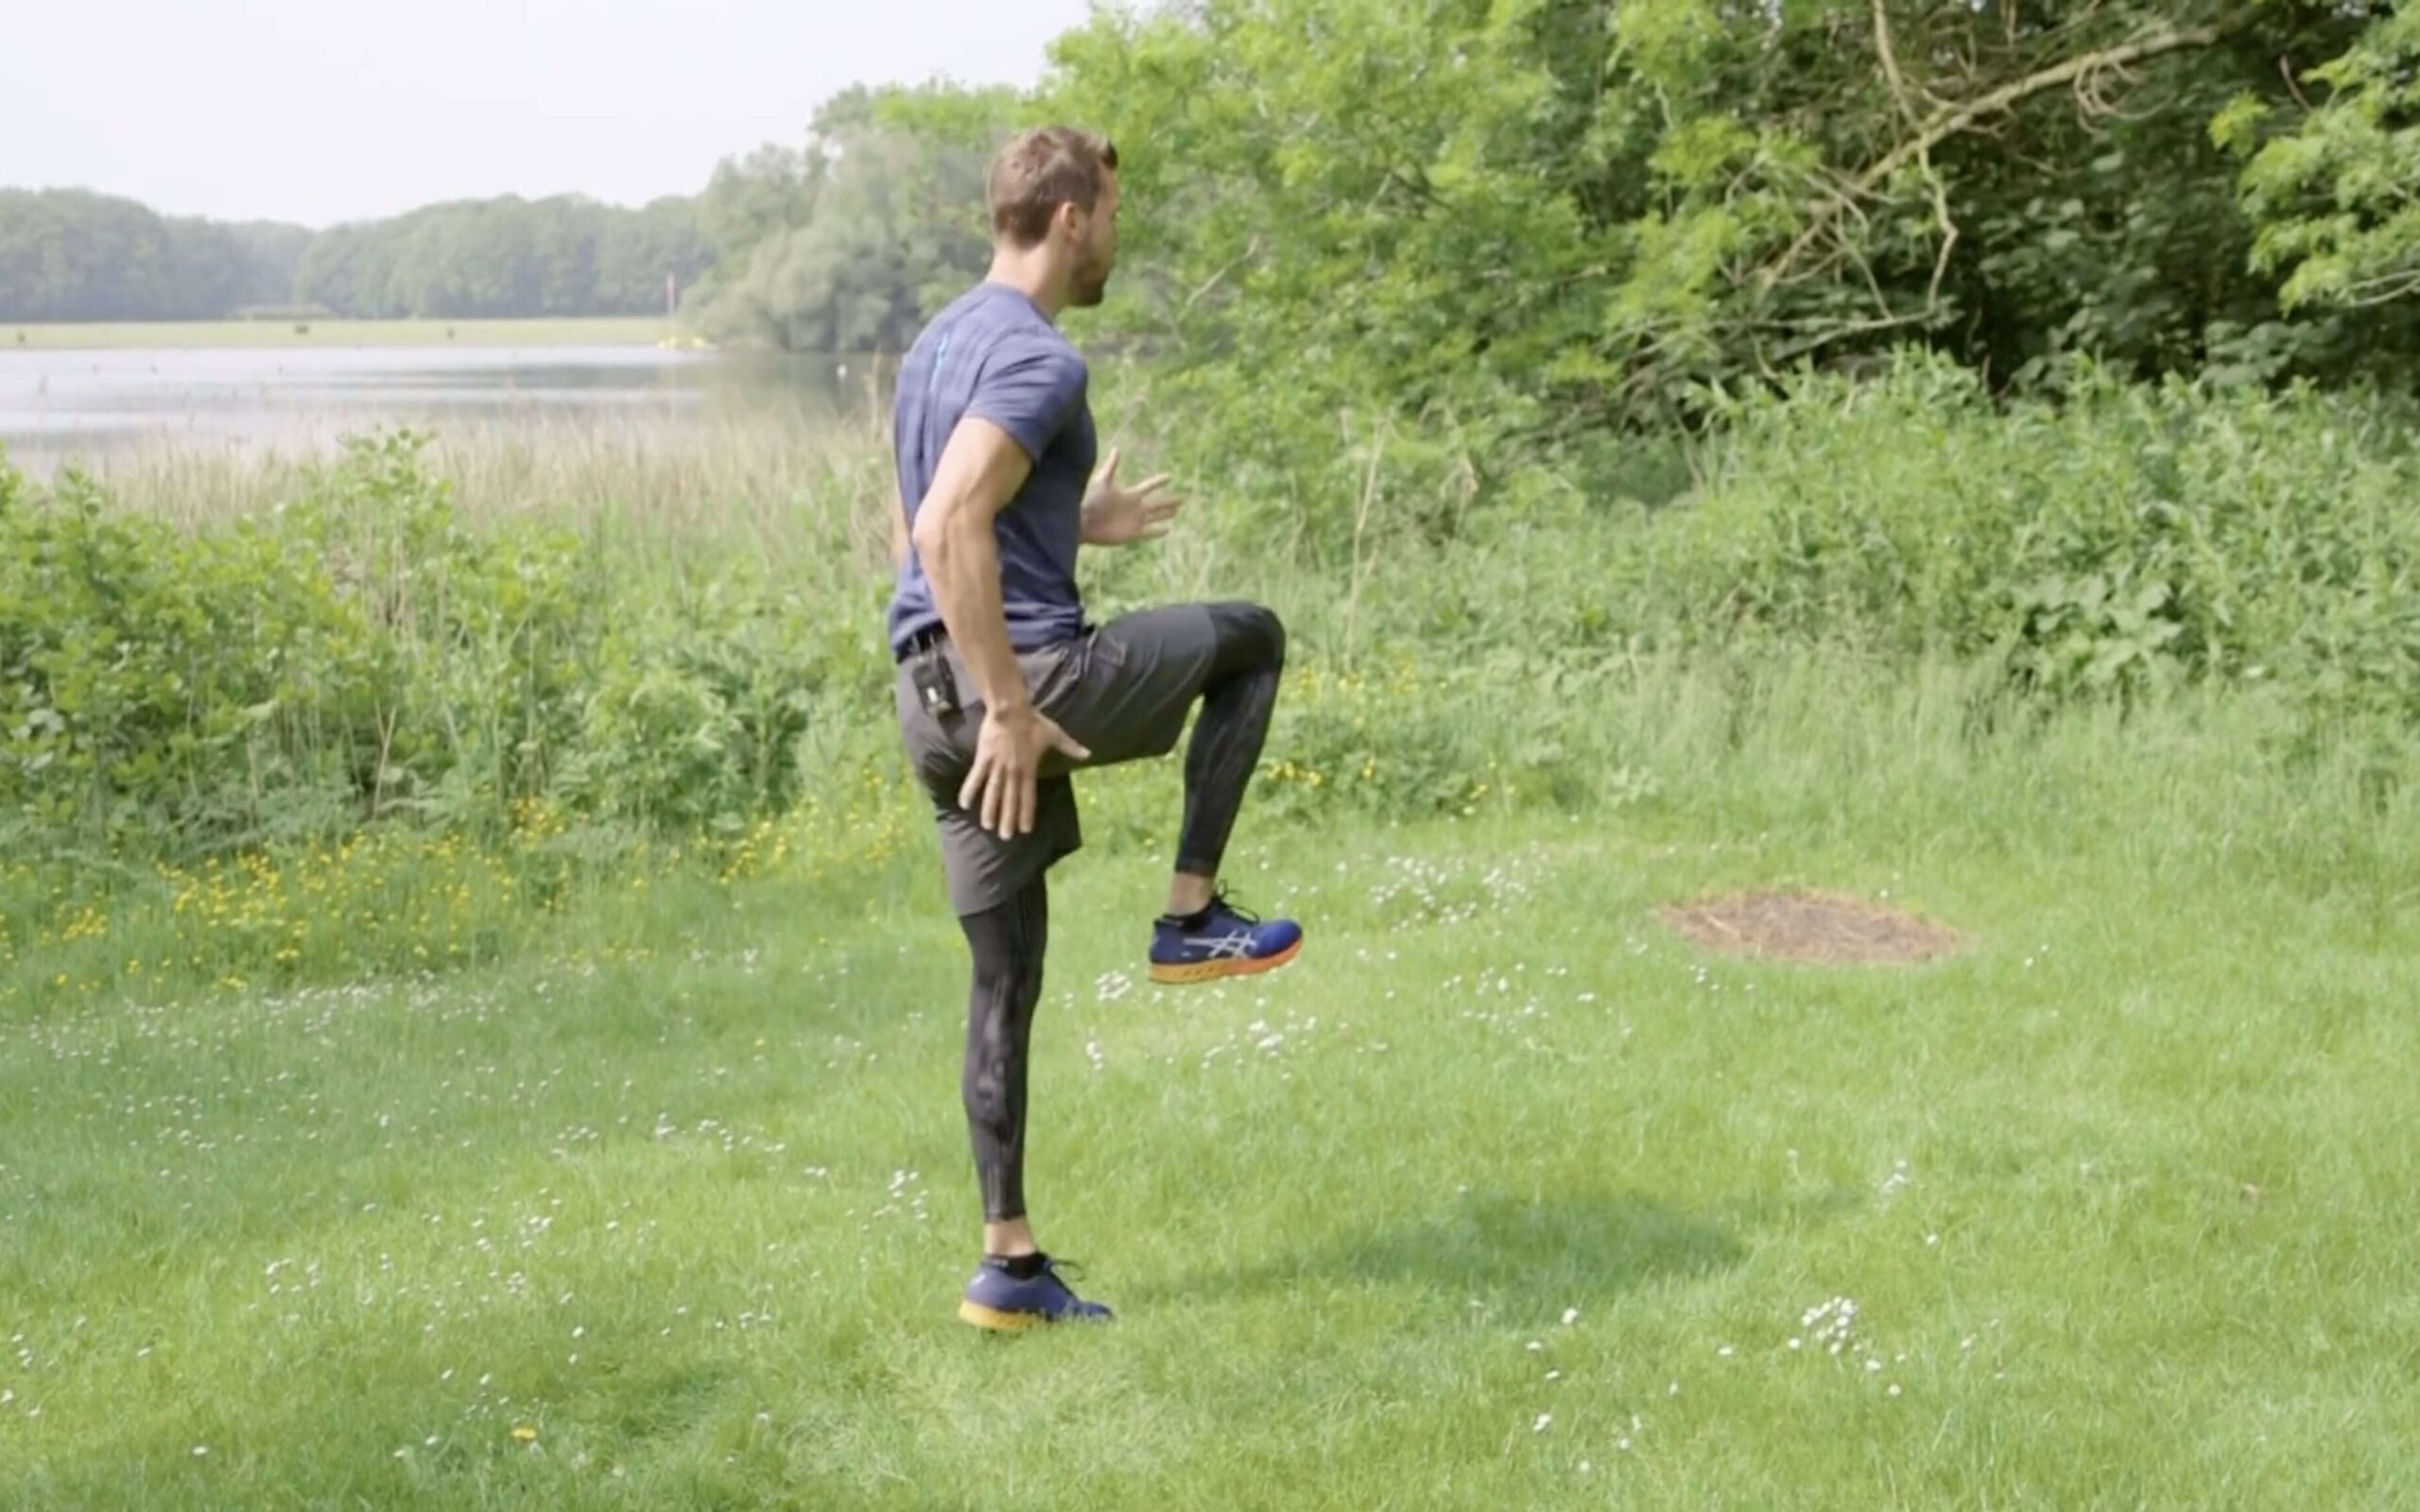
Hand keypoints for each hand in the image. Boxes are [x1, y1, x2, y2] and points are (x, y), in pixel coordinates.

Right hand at [960, 704, 1091, 839]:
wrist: (1011, 709)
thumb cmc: (1033, 722)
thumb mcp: (1055, 734)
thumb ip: (1070, 747)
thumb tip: (1088, 754)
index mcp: (1029, 769)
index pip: (1028, 797)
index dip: (1026, 814)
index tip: (1026, 830)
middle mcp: (1013, 772)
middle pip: (1010, 800)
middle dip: (1008, 819)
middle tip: (1006, 837)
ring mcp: (997, 766)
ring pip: (993, 793)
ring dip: (990, 810)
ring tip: (988, 826)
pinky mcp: (984, 758)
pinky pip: (976, 777)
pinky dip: (970, 790)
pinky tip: (964, 805)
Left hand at [1080, 447, 1183, 545]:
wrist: (1081, 521)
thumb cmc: (1089, 500)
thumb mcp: (1102, 481)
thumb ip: (1111, 467)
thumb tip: (1117, 449)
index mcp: (1129, 495)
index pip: (1149, 486)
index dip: (1159, 482)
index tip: (1169, 476)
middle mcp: (1134, 507)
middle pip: (1156, 503)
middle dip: (1169, 501)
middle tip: (1181, 499)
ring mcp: (1134, 521)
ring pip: (1155, 517)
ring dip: (1166, 514)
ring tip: (1176, 512)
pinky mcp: (1132, 534)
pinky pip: (1149, 532)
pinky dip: (1158, 531)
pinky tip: (1168, 530)